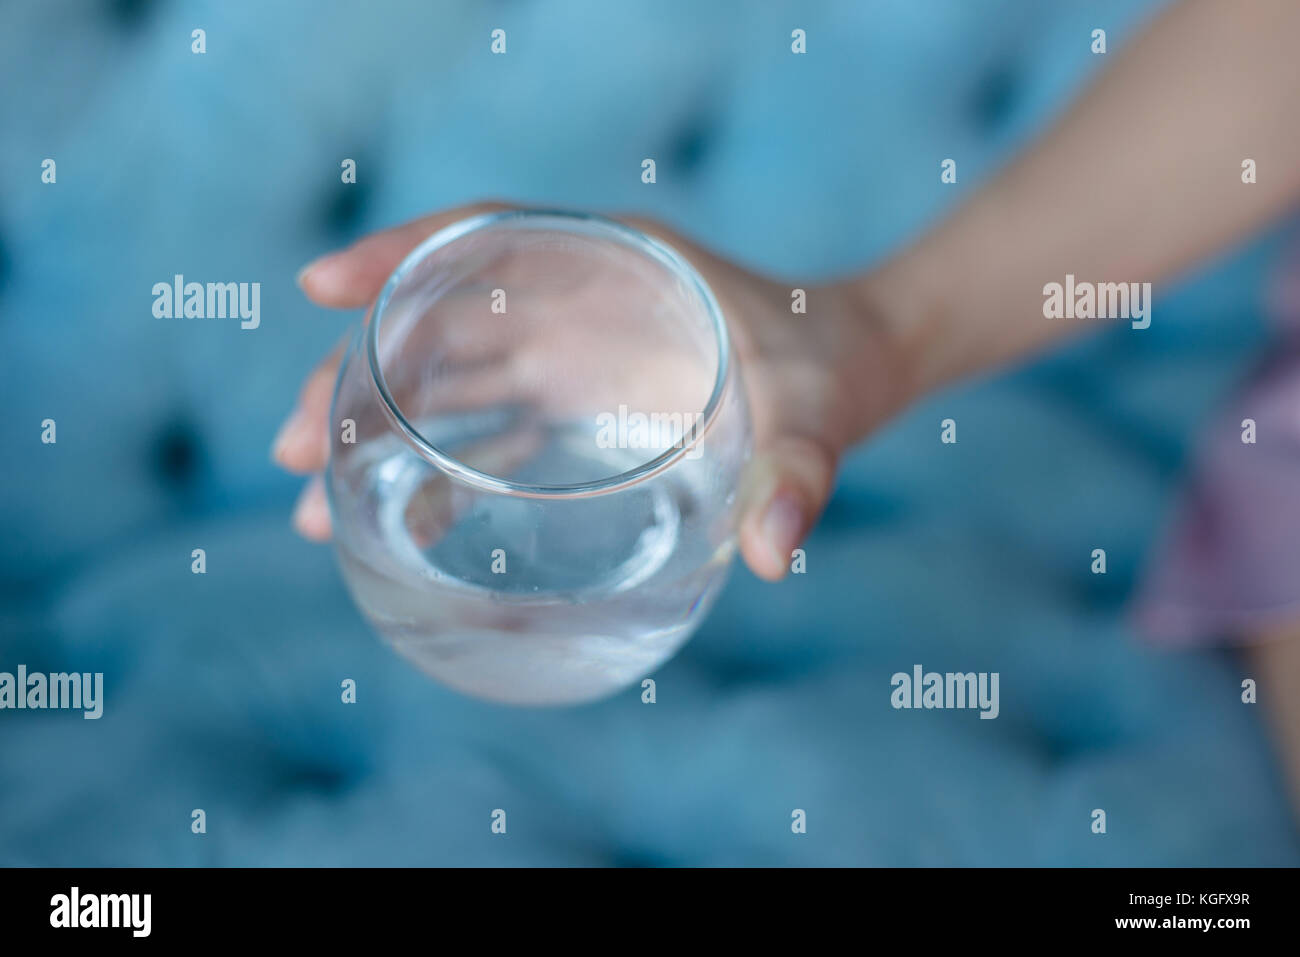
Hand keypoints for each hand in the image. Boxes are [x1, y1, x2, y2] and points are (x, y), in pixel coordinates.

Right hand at [273, 202, 914, 579]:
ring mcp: (571, 353)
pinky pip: (491, 431)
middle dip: (358, 375)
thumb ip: (798, 474)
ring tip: (319, 506)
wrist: (855, 367)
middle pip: (438, 320)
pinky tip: (404, 523)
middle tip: (295, 454)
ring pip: (447, 379)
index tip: (321, 287)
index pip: (487, 237)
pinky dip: (442, 471)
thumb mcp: (819, 416)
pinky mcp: (577, 404)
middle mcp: (578, 301)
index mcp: (617, 266)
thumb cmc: (832, 369)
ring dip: (379, 433)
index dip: (399, 254)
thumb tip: (774, 552)